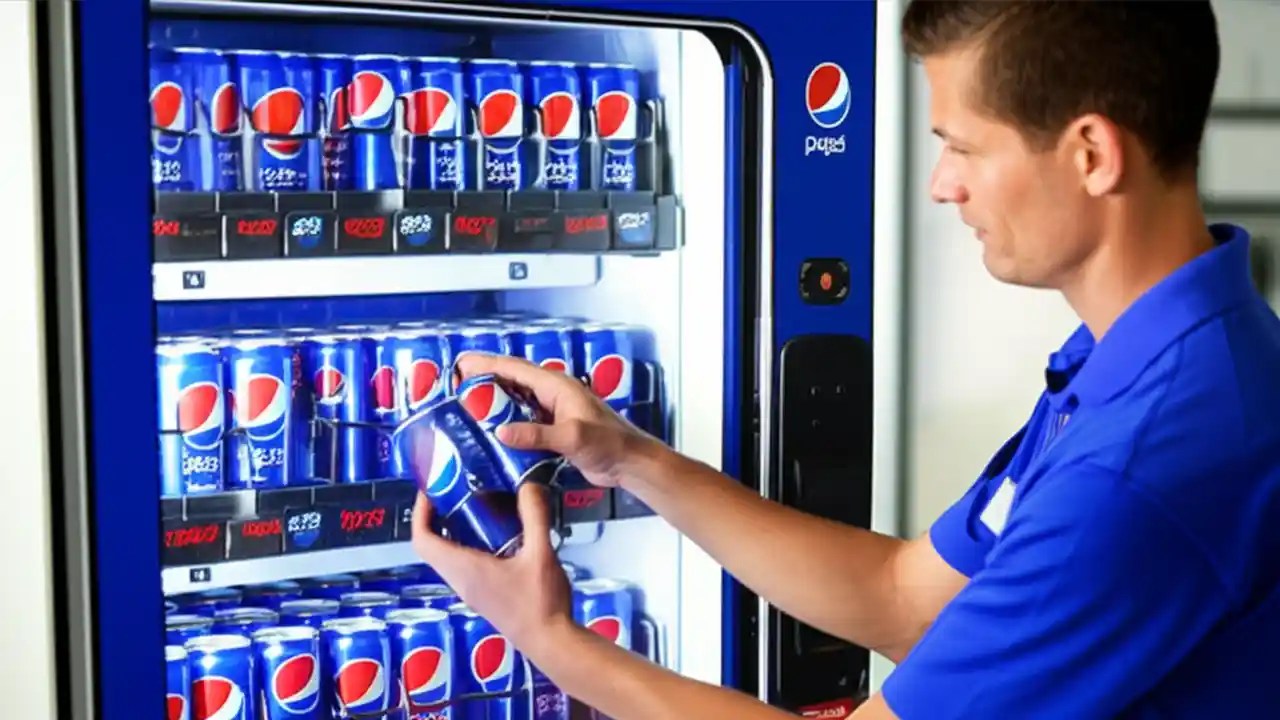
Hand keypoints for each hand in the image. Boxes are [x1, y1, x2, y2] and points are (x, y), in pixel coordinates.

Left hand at [411, 482, 576, 651]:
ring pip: (447, 556)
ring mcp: (470, 590)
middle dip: (436, 516)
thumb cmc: (540, 602)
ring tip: (474, 506)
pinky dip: (468, 544)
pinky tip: (495, 534)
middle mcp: (460, 580)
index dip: (420, 511)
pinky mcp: (483, 595)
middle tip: (454, 492)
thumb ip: (534, 517)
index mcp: (464, 568)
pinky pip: (462, 564)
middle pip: (431, 546)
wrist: (550, 642)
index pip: (423, 540)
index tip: (431, 489)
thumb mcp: (541, 554)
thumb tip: (528, 485)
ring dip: (452, 530)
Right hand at [456, 352, 657, 487]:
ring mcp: (553, 411)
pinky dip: (506, 421)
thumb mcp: (572, 438)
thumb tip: (500, 432)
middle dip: (485, 379)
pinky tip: (491, 432)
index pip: (516, 369)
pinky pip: (524, 420)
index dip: (487, 364)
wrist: (630, 463)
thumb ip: (537, 434)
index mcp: (557, 386)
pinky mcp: (554, 429)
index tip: (462, 363)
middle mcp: (553, 394)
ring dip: (494, 401)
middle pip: (513, 381)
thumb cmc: (609, 444)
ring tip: (465, 406)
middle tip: (455, 385)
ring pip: (517, 400)